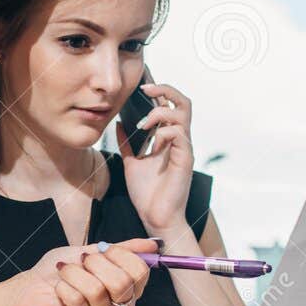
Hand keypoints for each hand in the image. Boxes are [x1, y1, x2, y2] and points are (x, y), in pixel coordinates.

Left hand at [0, 239, 156, 305]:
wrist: (30, 290)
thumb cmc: (61, 272)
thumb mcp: (92, 252)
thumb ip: (123, 250)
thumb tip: (154, 245)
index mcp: (129, 291)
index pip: (140, 271)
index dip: (118, 254)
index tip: (99, 251)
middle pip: (122, 283)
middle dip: (94, 264)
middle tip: (79, 263)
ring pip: (97, 291)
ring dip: (74, 274)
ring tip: (64, 275)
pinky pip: (78, 302)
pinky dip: (63, 288)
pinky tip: (59, 293)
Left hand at [116, 82, 193, 234]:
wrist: (155, 217)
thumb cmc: (147, 193)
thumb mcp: (131, 162)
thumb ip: (128, 144)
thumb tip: (119, 124)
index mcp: (168, 139)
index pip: (170, 105)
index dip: (160, 91)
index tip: (141, 88)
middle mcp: (179, 140)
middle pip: (183, 102)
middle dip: (166, 89)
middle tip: (146, 89)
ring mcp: (184, 149)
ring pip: (182, 114)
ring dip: (160, 112)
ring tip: (143, 122)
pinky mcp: (185, 160)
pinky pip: (180, 135)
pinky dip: (165, 131)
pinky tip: (153, 141)